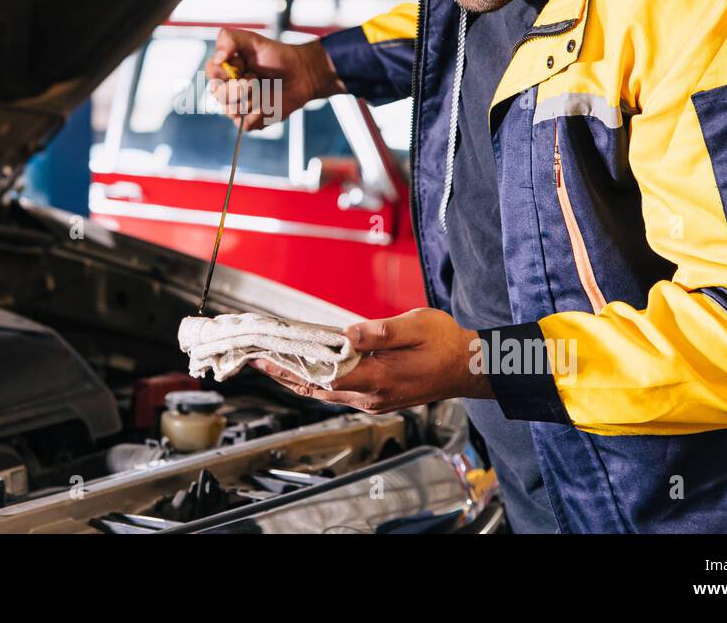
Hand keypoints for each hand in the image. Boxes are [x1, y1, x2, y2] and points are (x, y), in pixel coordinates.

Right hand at [205, 30, 344, 131]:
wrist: (300, 73)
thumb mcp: (252, 40)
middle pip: (219, 96)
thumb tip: (217, 58)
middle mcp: (227, 90)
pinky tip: (268, 105)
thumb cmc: (276, 55)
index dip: (226, 73)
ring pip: (232, 111)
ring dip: (252, 99)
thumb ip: (229, 39)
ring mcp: (238, 107)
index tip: (243, 64)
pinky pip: (245, 124)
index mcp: (224, 71)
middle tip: (255, 79)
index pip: (211, 75)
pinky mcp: (251, 121)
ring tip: (264, 89)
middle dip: (240, 87)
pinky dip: (258, 115)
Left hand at [251, 308, 492, 411]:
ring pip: (326, 393)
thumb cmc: (445, 343)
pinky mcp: (378, 398)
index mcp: (379, 378)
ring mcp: (374, 400)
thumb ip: (380, 332)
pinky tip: (306, 370)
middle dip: (285, 374)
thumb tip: (347, 336)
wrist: (469, 368)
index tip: (267, 356)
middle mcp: (372, 396)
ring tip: (273, 363)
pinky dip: (317, 381)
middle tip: (257, 360)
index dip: (291, 367)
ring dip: (299, 379)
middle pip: (317, 388)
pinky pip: (339, 391)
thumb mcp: (415, 327)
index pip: (322, 376)